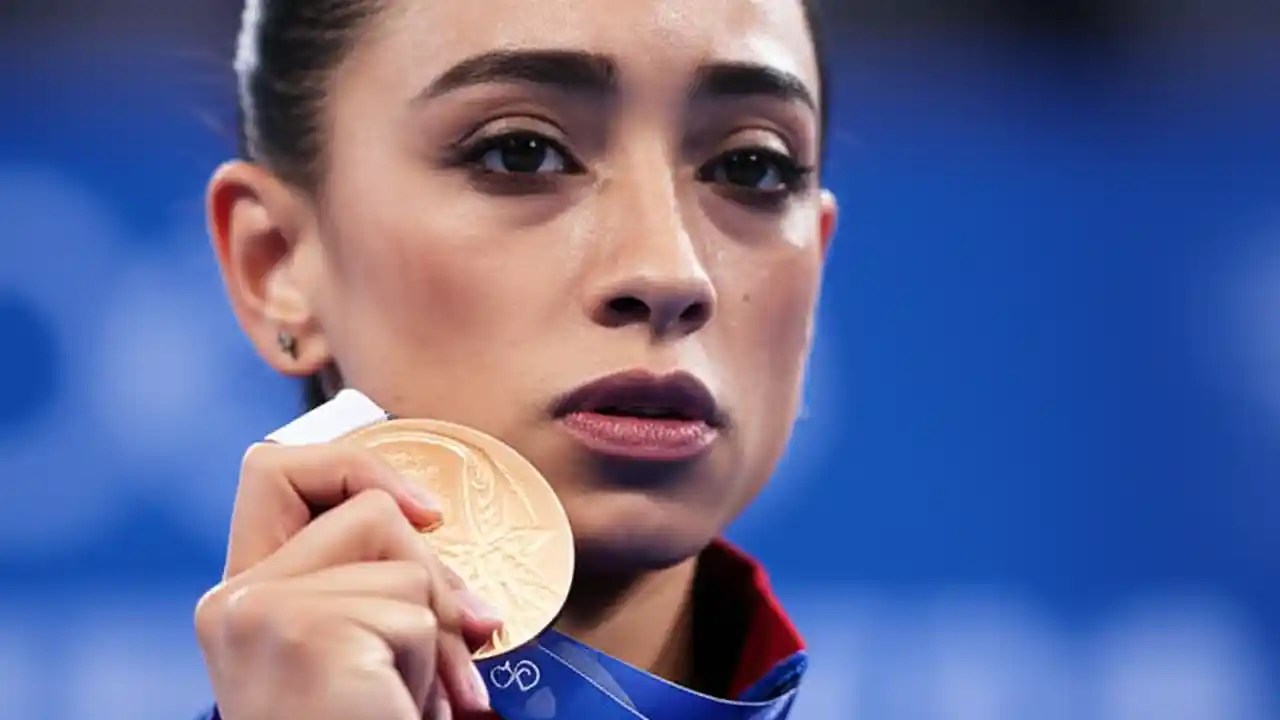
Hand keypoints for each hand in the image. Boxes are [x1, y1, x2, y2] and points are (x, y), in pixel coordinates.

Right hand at [194, 442, 502, 719]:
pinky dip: (432, 670)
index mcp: (239, 597)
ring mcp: (259, 613)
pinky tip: (399, 712)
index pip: (275, 468)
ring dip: (434, 637)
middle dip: (433, 575)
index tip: (426, 515)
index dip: (357, 466)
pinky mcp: (301, 631)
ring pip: (404, 561)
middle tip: (459, 646)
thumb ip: (381, 585)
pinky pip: (411, 614)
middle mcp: (231, 600)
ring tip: (406, 697)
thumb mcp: (367, 649)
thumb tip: (443, 543)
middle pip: (368, 506)